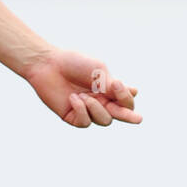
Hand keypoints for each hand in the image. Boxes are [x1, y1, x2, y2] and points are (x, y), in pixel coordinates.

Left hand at [23, 48, 141, 127]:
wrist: (49, 65)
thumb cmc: (74, 63)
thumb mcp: (98, 72)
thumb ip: (113, 87)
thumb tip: (135, 94)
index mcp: (109, 89)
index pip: (126, 101)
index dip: (126, 97)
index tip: (117, 85)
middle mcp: (100, 101)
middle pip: (119, 115)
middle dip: (129, 116)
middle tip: (138, 119)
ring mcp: (87, 110)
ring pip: (104, 120)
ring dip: (96, 108)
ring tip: (83, 95)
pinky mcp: (72, 117)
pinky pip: (85, 122)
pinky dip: (81, 110)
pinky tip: (73, 99)